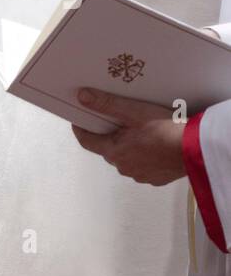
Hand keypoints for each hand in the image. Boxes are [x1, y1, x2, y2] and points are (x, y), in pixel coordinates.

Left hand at [71, 88, 187, 185]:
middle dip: (110, 135)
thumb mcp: (133, 112)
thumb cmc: (166, 130)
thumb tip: (83, 97)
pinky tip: (157, 146)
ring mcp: (140, 175)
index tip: (79, 121)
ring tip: (143, 133)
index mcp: (113, 152)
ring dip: (130, 147)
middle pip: (108, 148)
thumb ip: (106, 104)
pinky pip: (144, 166)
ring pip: (127, 158)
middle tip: (119, 121)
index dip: (81, 130)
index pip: (87, 141)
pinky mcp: (156, 178)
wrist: (196, 149)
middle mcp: (123, 167)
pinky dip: (146, 156)